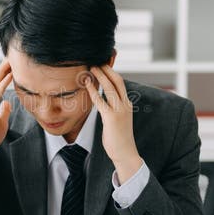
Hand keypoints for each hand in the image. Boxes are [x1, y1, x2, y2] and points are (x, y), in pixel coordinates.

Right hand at [0, 60, 12, 179]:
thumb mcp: (0, 123)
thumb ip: (3, 111)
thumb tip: (8, 102)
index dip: (4, 73)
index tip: (13, 62)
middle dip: (4, 67)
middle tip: (13, 54)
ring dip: (4, 72)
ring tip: (12, 60)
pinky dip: (3, 85)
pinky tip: (10, 76)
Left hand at [84, 65, 142, 183]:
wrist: (125, 153)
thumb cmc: (119, 138)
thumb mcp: (119, 119)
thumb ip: (113, 108)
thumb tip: (105, 101)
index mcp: (127, 104)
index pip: (121, 83)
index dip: (112, 72)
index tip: (103, 64)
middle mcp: (125, 105)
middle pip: (118, 81)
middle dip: (107, 69)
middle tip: (97, 61)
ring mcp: (119, 111)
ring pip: (110, 88)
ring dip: (100, 76)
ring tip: (91, 68)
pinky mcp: (111, 118)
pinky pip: (101, 101)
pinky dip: (93, 91)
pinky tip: (86, 85)